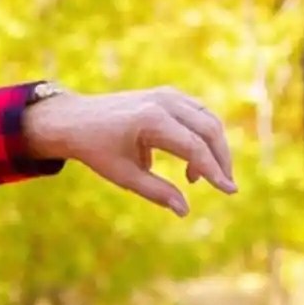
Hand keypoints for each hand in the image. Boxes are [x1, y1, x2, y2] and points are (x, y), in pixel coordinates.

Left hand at [22, 86, 236, 215]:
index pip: (194, 147)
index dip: (214, 171)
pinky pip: (197, 112)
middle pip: (209, 129)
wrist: (74, 120)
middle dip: (221, 159)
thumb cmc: (95, 149)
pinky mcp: (167, 94)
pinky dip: (203, 134)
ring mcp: (166, 94)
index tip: (229, 191)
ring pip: (207, 118)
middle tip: (224, 185)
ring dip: (213, 147)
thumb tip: (185, 210)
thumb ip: (156, 192)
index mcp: (150, 120)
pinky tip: (191, 160)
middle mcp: (163, 102)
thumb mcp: (123, 175)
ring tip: (198, 178)